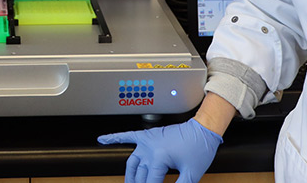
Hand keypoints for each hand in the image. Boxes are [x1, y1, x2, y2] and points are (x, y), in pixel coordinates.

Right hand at [97, 118, 222, 182]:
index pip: (150, 182)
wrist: (203, 129)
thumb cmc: (199, 148)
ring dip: (129, 176)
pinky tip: (102, 140)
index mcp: (159, 157)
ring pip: (131, 162)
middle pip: (139, 175)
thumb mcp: (192, 174)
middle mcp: (149, 148)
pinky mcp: (148, 135)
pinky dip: (113, 138)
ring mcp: (147, 141)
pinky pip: (127, 136)